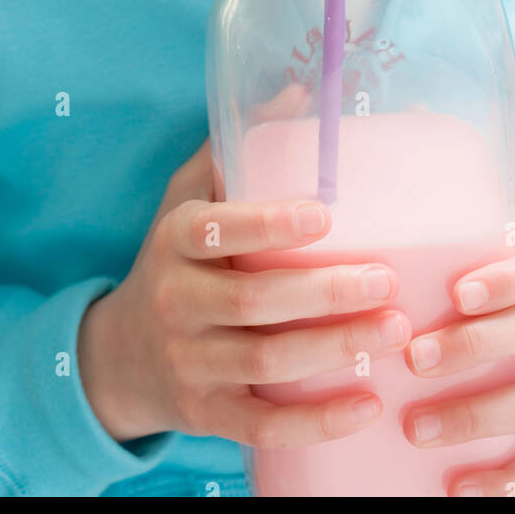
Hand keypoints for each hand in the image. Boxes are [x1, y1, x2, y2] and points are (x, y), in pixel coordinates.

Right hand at [77, 114, 412, 448]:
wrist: (119, 356)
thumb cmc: (178, 260)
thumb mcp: (191, 197)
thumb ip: (239, 147)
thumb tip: (304, 89)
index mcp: (176, 239)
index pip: (217, 230)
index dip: (268, 225)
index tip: (326, 215)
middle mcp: (176, 301)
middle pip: (253, 299)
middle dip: (324, 292)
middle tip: (387, 279)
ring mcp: (190, 363)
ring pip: (263, 362)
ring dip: (333, 350)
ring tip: (395, 331)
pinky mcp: (206, 415)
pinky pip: (263, 424)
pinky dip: (316, 421)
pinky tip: (368, 403)